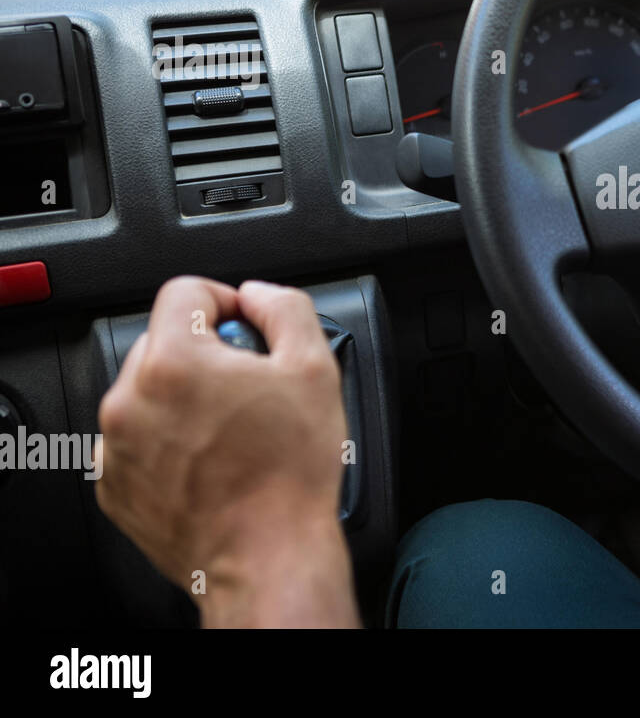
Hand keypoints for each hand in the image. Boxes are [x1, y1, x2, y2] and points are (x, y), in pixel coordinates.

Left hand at [96, 276, 358, 627]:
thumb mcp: (315, 369)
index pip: (185, 291)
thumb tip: (258, 297)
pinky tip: (212, 461)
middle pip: (165, 341)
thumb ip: (286, 309)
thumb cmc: (290, 474)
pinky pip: (138, 439)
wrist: (268, 556)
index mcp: (174, 361)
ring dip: (186, 397)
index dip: (225, 301)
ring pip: (149, 392)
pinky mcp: (115, 485)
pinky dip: (169, 441)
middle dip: (207, 353)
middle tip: (250, 387)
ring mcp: (116, 446)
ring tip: (233, 431)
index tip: (245, 327)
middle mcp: (130, 400)